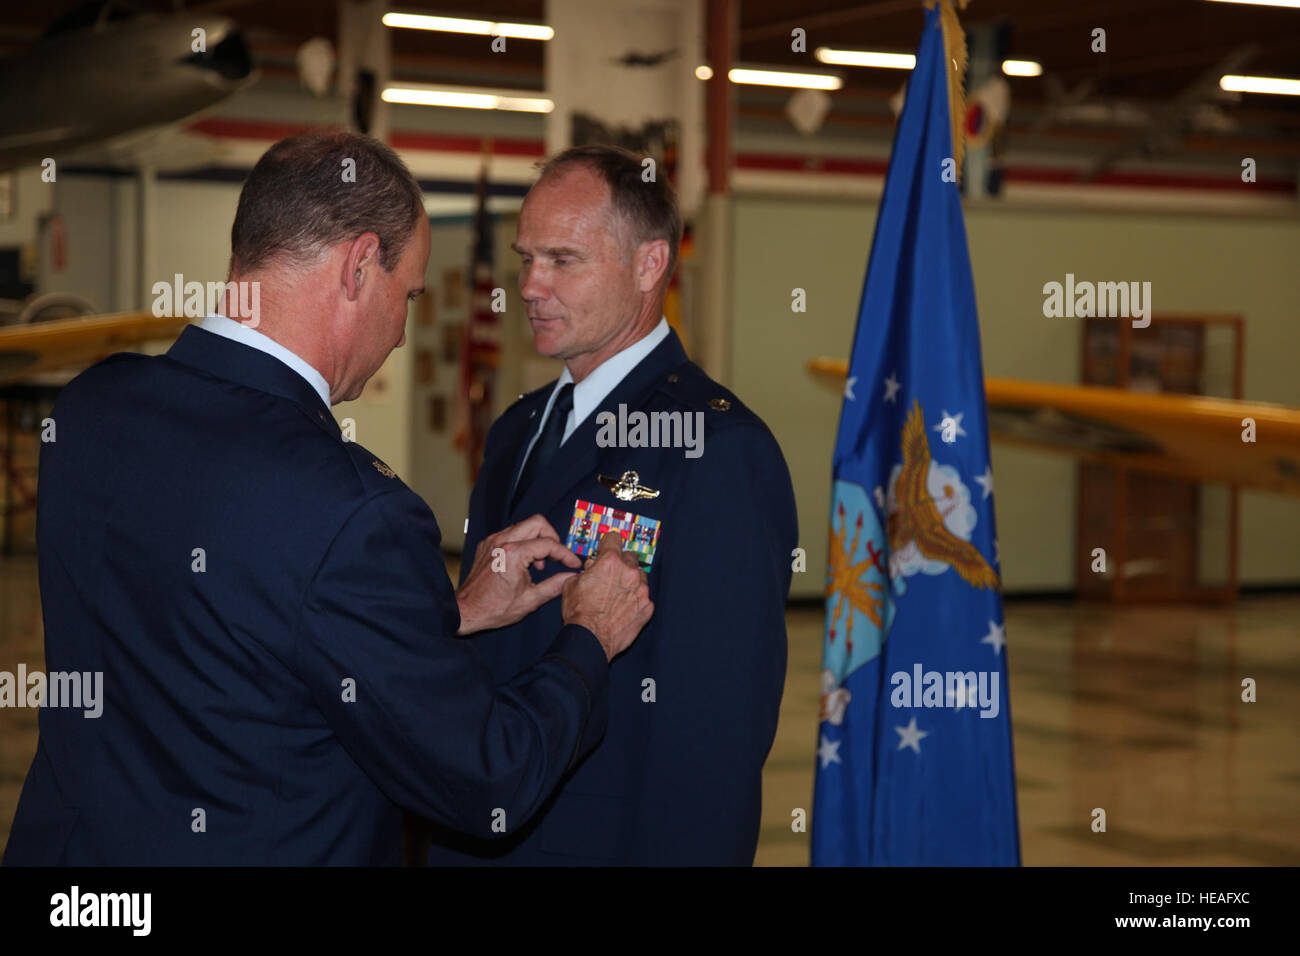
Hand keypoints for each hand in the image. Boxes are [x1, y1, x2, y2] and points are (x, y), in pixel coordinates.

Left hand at [456, 515, 581, 634]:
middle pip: (538, 523)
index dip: (565, 554)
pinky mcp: (487, 544)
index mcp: (514, 554)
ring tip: (539, 562)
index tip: (572, 563)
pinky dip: (523, 542)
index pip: (549, 544)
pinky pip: (510, 533)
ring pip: (524, 525)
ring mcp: (493, 541)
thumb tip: (570, 577)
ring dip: (537, 539)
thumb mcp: (530, 600)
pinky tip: (524, 562)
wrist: (467, 610)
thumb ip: (554, 585)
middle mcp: (502, 542)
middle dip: (552, 537)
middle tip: (557, 555)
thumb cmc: (493, 608)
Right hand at [561, 532, 653, 661]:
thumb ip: (586, 571)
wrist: (590, 640)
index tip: (607, 548)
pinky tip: (624, 607)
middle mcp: (629, 572)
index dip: (608, 543)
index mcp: (610, 562)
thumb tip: (591, 568)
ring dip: (630, 580)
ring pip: (640, 575)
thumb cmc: (579, 613)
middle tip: (610, 575)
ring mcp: (641, 590)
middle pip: (629, 556)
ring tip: (618, 593)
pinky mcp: (647, 607)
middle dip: (620, 563)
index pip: (614, 538)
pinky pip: (644, 596)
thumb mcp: (572, 584)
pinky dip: (636, 599)